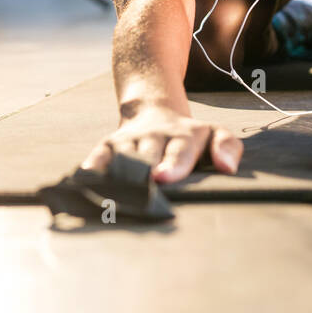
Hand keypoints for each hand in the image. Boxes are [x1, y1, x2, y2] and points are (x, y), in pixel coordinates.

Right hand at [84, 105, 242, 182]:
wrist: (154, 113)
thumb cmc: (191, 138)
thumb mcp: (215, 135)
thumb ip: (227, 148)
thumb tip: (227, 167)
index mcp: (186, 136)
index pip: (180, 150)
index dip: (173, 163)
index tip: (163, 177)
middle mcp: (155, 136)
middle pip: (147, 155)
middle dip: (142, 173)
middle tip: (139, 191)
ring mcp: (130, 140)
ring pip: (122, 158)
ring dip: (115, 177)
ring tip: (109, 199)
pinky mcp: (108, 146)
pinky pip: (97, 158)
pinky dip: (91, 172)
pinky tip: (84, 187)